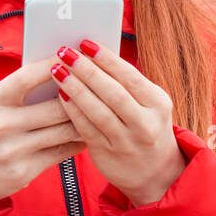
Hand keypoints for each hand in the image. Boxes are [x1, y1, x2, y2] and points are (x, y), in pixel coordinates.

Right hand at [0, 55, 87, 203]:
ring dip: (84, 119)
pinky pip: (60, 153)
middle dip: (80, 94)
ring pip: (63, 130)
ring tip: (99, 109)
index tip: (71, 55)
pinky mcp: (23, 172)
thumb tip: (55, 74)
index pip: (26, 77)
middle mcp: (0, 125)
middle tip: (99, 85)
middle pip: (54, 106)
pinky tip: (85, 134)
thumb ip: (13, 93)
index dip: (52, 65)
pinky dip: (77, 142)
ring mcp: (12, 150)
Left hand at [50, 39, 187, 206]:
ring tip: (57, 70)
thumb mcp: (148, 105)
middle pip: (113, 93)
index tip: (85, 43)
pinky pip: (86, 129)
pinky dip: (72, 111)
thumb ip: (126, 84)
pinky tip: (60, 95)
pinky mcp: (108, 154)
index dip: (106, 59)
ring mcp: (127, 141)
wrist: (156, 173)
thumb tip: (91, 54)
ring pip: (97, 111)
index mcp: (158, 103)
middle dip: (87, 70)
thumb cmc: (144, 125)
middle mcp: (145, 123)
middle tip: (65, 52)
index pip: (130, 76)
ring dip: (75, 88)